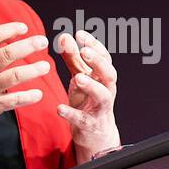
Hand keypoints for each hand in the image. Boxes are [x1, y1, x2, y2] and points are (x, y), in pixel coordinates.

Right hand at [0, 18, 48, 153]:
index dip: (11, 29)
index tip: (24, 28)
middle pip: (9, 53)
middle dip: (29, 45)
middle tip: (43, 41)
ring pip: (15, 76)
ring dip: (33, 70)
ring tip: (46, 66)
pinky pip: (13, 100)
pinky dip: (28, 97)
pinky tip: (39, 94)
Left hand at [54, 29, 120, 163]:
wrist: (95, 134)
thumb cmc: (88, 101)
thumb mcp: (80, 77)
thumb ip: (73, 58)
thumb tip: (65, 36)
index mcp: (104, 78)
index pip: (105, 58)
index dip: (95, 45)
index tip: (80, 34)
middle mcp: (106, 91)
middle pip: (109, 74)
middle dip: (98, 62)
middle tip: (84, 51)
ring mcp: (100, 109)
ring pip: (102, 96)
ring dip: (92, 86)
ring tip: (78, 77)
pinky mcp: (90, 124)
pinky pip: (83, 119)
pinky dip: (71, 114)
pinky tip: (59, 108)